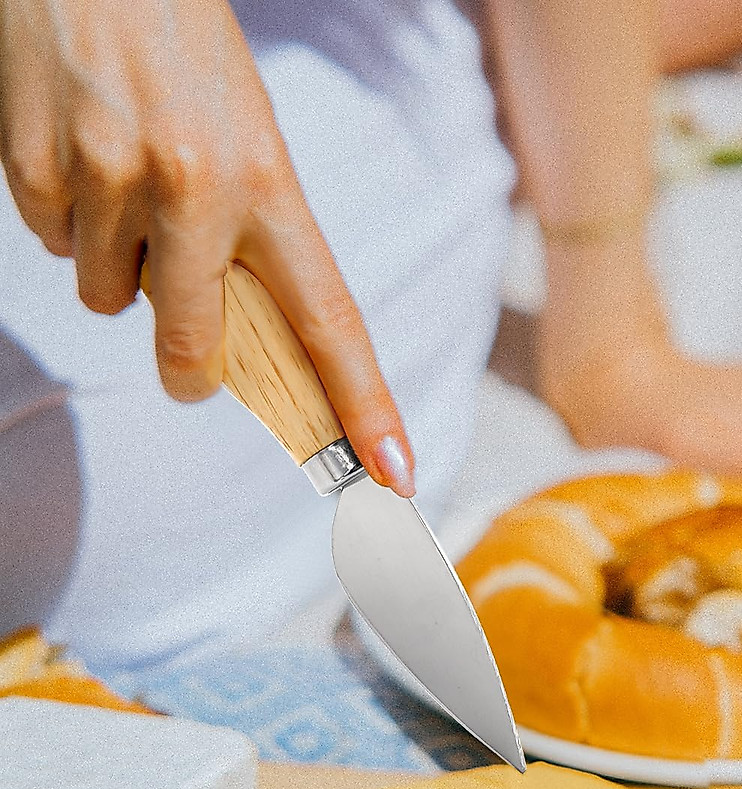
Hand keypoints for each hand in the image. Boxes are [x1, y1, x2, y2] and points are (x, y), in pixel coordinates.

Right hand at [0, 0, 413, 493]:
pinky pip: (56, 246)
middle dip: (188, 367)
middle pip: (192, 347)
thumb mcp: (251, 140)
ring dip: (123, 267)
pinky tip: (84, 159)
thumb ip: (254, 241)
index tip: (393, 470)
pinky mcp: (37, 164)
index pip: (329, 321)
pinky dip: (72, 223)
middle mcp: (194, 187)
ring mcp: (110, 176)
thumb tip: (238, 345)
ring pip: (110, 298)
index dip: (363, 405)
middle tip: (188, 356)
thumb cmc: (189, 54)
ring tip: (130, 187)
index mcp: (268, 183)